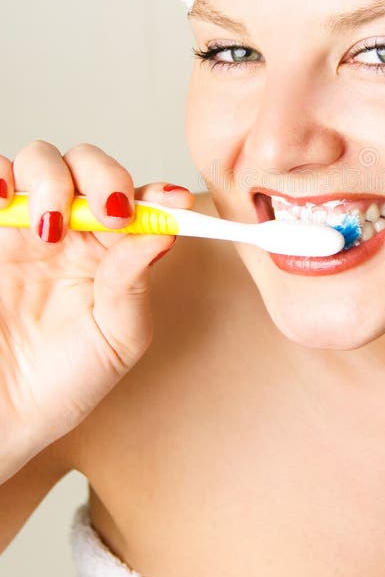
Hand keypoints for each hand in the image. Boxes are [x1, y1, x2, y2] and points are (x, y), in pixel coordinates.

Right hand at [0, 140, 193, 481]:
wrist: (1, 415)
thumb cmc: (63, 383)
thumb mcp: (116, 339)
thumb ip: (134, 284)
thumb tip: (163, 231)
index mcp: (112, 251)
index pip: (139, 201)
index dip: (158, 194)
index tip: (175, 203)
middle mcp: (71, 229)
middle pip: (90, 166)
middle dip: (105, 177)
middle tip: (111, 215)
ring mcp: (24, 225)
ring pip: (41, 161)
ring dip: (53, 179)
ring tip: (50, 228)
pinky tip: (7, 201)